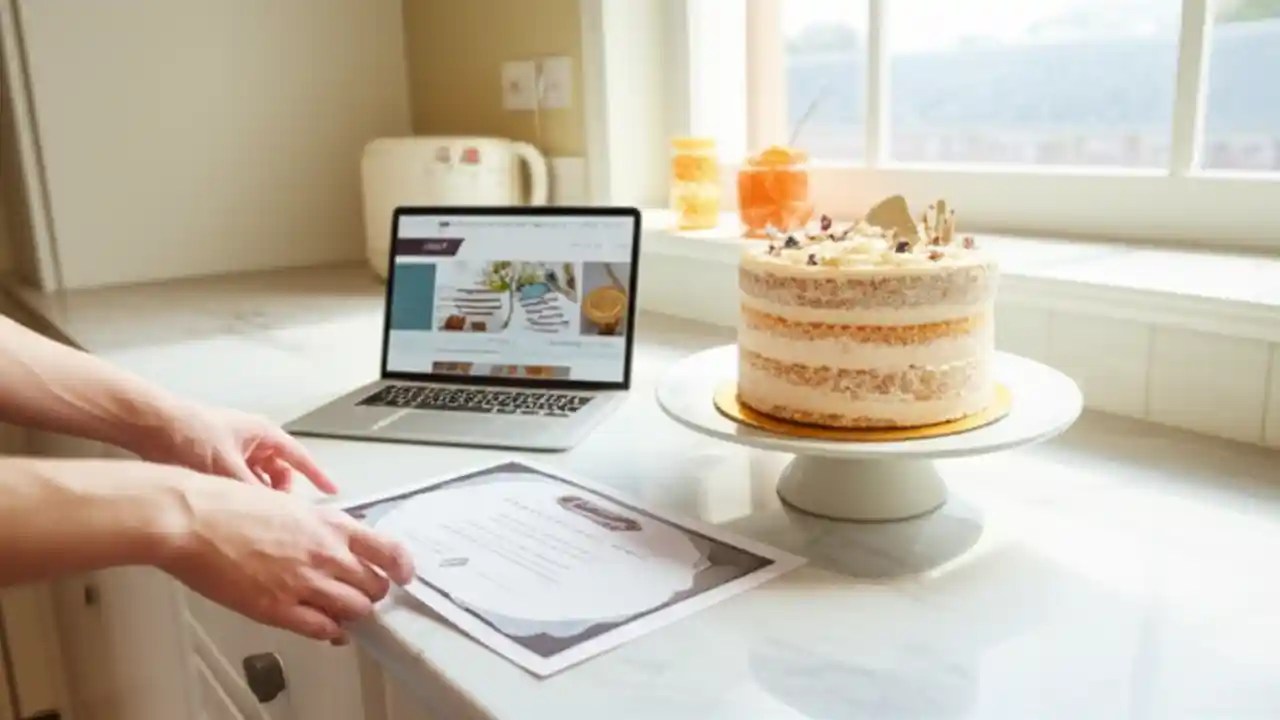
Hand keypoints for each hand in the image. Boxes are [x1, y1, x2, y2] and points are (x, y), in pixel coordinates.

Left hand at [133, 403, 336, 493]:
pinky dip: (241, 492)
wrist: (151, 426)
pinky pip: (240, 479)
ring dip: (257, 494)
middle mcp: (253, 439)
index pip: (301, 458)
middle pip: (279, 471)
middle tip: (276, 512)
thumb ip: (254, 494)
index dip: (317, 477)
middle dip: (280, 492)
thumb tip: (272, 516)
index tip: (331, 492)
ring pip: (258, 477)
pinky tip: (231, 507)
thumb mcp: (229, 470)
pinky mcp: (215, 457)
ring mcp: (234, 448)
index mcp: (265, 434)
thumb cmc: (190, 436)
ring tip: (250, 512)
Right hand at [160, 473, 414, 642]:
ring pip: (355, 609)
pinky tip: (328, 627)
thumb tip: (333, 540)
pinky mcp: (279, 607)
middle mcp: (326, 553)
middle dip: (374, 592)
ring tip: (345, 611)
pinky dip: (330, 630)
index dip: (401, 567)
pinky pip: (321, 628)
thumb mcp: (289, 505)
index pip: (388, 550)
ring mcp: (304, 582)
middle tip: (365, 594)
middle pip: (375, 585)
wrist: (192, 518)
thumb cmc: (229, 506)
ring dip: (354, 612)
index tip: (403, 574)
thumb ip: (316, 526)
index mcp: (330, 524)